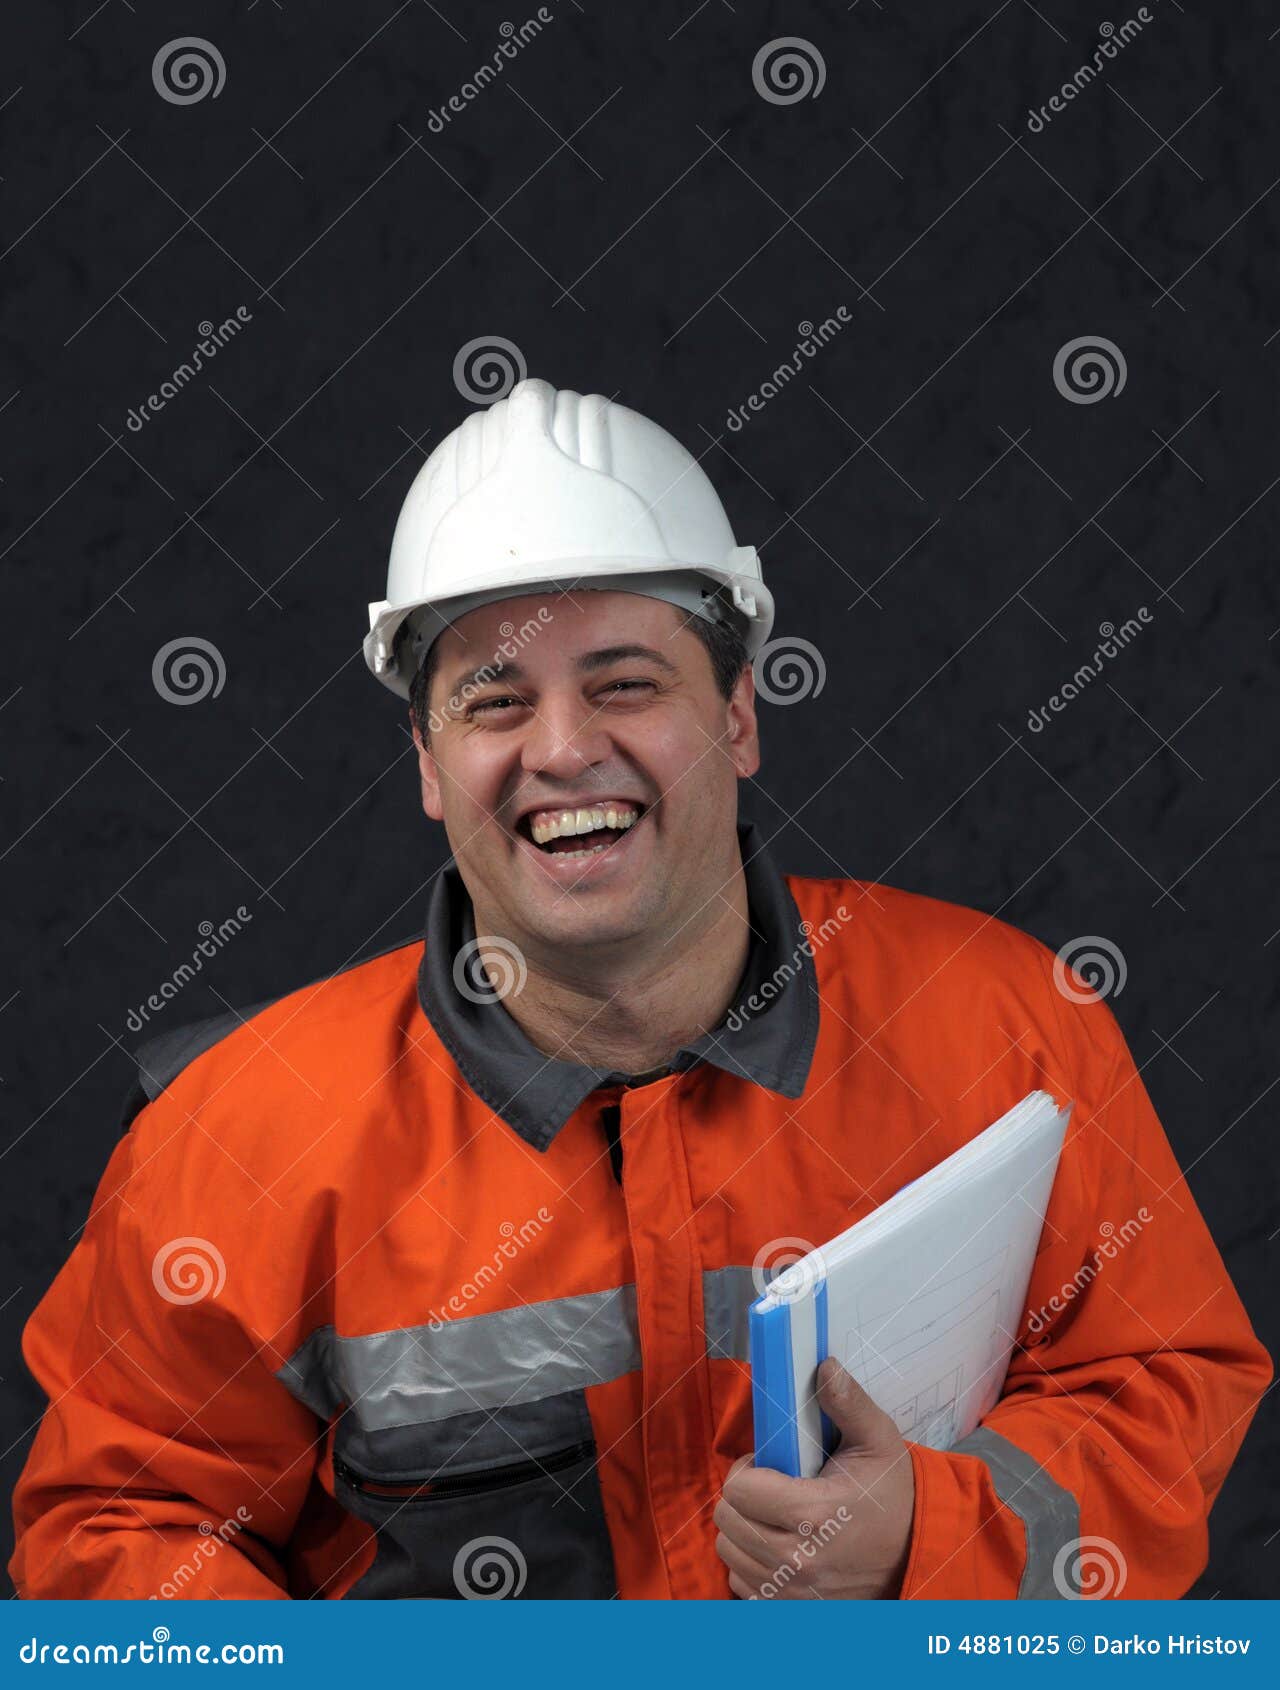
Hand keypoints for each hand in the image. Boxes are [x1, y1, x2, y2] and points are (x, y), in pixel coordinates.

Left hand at [714, 1357, 915, 1598]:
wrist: (918, 1557)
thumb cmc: (895, 1496)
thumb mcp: (879, 1441)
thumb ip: (848, 1402)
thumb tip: (824, 1364)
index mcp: (812, 1515)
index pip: (738, 1489)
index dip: (748, 1469)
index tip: (770, 1465)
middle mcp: (797, 1561)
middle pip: (727, 1519)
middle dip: (743, 1496)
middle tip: (771, 1487)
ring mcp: (791, 1594)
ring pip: (729, 1552)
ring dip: (744, 1529)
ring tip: (774, 1516)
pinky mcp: (789, 1613)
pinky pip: (741, 1585)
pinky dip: (751, 1565)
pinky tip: (779, 1548)